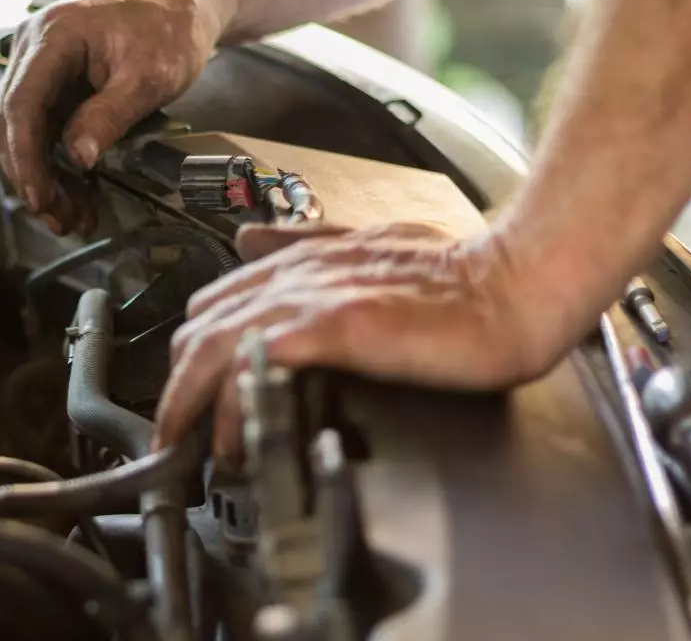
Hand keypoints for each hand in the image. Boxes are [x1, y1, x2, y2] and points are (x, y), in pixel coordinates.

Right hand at [0, 0, 225, 233]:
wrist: (187, 1)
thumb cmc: (171, 27)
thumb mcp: (149, 77)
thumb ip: (110, 116)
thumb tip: (78, 159)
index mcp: (52, 36)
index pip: (22, 105)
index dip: (26, 158)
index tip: (40, 197)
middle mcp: (34, 47)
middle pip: (13, 122)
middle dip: (33, 177)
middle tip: (59, 219)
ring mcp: (40, 63)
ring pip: (26, 131)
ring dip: (44, 176)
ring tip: (72, 216)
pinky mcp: (54, 79)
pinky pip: (45, 127)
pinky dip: (57, 162)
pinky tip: (77, 192)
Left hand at [151, 221, 551, 468]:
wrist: (514, 287)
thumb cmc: (457, 280)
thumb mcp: (368, 251)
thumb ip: (306, 245)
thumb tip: (248, 239)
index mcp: (300, 263)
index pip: (212, 308)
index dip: (190, 358)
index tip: (188, 402)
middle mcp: (294, 276)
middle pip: (197, 331)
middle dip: (176, 390)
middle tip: (176, 440)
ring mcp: (311, 298)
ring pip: (211, 347)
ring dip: (187, 406)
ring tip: (187, 451)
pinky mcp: (336, 325)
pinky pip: (253, 365)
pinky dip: (229, 407)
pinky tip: (232, 440)